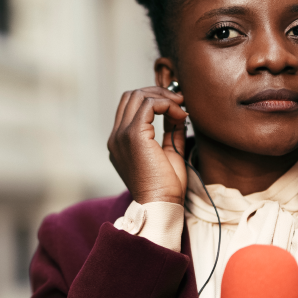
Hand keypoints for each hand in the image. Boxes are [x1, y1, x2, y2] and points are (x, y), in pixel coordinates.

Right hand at [106, 87, 188, 204]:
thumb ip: (169, 130)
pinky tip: (180, 113)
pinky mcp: (133, 136)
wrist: (161, 204)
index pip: (130, 107)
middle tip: (179, 101)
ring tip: (181, 106)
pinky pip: (149, 105)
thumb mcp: (168, 152)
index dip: (153, 100)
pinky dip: (166, 103)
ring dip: (163, 96)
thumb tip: (178, 111)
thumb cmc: (166, 187)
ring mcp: (122, 135)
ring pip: (138, 96)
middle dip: (157, 93)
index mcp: (120, 143)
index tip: (176, 106)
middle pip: (131, 96)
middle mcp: (116, 137)